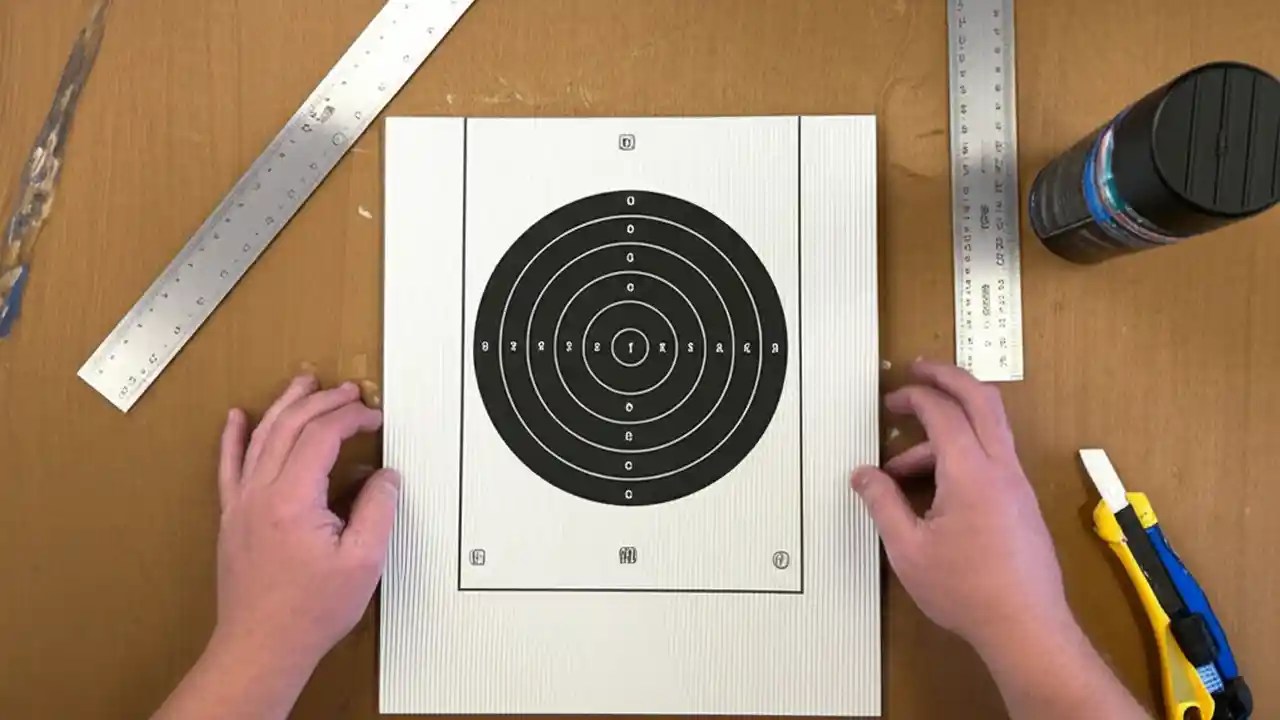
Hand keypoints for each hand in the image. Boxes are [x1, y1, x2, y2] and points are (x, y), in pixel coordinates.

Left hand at [214, 375, 400, 667]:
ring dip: (285, 405)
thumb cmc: (309, 611)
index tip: (374, 418)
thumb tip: (385, 477)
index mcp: (293, 499)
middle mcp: (261, 493)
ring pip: (261, 437)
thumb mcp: (363, 562)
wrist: (262, 645)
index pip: (322, 435)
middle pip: (290, 426)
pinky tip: (236, 418)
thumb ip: (378, 510)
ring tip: (303, 384)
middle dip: (323, 401)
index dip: (351, 418)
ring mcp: (242, 504)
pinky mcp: (233, 518)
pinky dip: (234, 438)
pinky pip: (229, 466)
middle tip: (349, 391)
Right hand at [851, 360, 1071, 651]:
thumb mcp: (908, 549)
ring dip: (951, 426)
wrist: (1027, 626)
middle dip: (948, 378)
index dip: (914, 398)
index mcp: (971, 473)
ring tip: (904, 466)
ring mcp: (1017, 484)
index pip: (943, 413)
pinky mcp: (1022, 502)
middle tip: (919, 372)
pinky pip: (993, 457)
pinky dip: (963, 451)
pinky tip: (934, 489)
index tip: (890, 401)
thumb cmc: (966, 591)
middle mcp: (1001, 468)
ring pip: (989, 429)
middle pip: (982, 399)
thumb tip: (863, 475)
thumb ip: (882, 504)